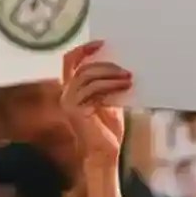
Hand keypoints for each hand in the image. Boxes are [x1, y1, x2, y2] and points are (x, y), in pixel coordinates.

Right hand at [61, 41, 130, 167]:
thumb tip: (122, 65)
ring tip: (129, 77)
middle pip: (83, 67)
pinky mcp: (74, 109)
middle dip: (106, 64)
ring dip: (111, 74)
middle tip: (126, 68)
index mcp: (72, 89)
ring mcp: (68, 101)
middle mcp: (66, 93)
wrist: (105, 154)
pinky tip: (124, 85)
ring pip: (88, 76)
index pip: (71, 62)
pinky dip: (110, 84)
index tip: (102, 43)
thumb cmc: (108, 130)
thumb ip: (109, 84)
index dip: (84, 50)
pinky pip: (93, 88)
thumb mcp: (110, 100)